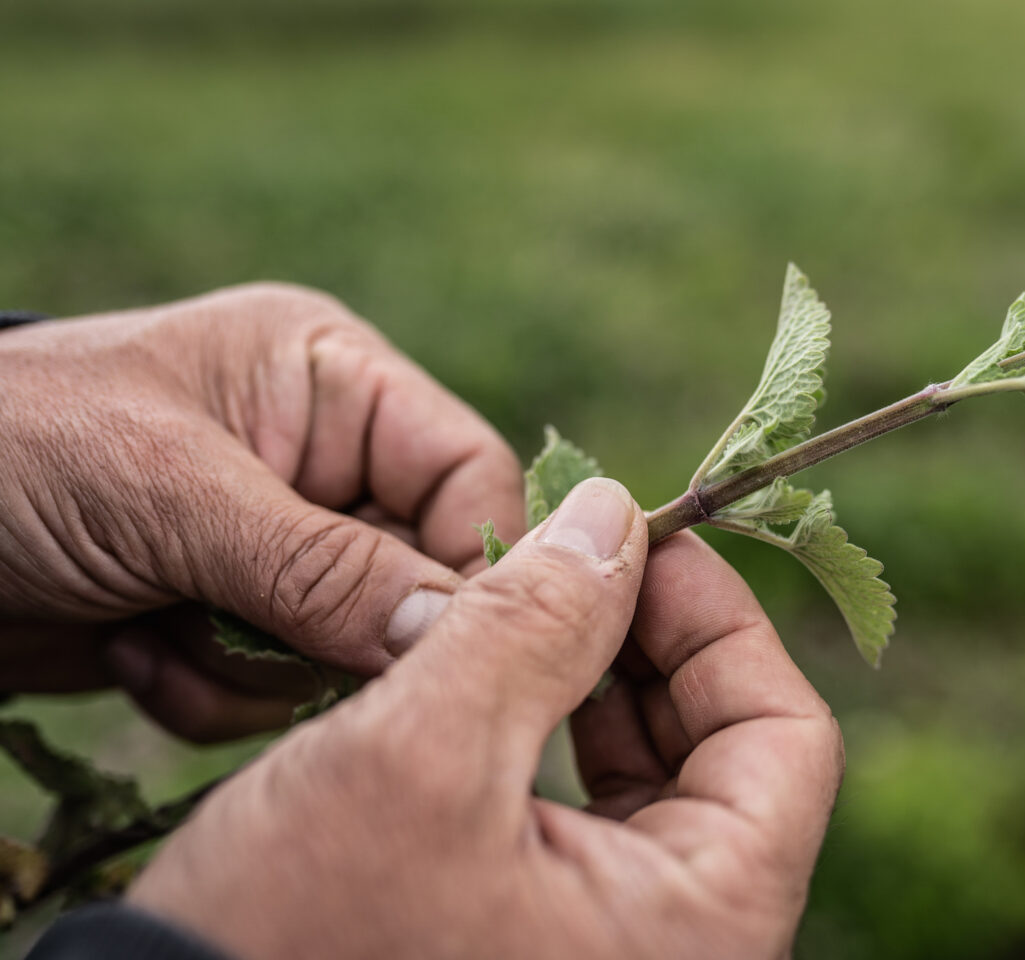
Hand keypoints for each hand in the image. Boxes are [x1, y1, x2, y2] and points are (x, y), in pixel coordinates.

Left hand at [0, 284, 524, 739]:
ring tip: (159, 631)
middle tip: (260, 647)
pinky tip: (131, 652)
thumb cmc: (10, 450)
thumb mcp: (170, 492)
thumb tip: (457, 634)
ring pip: (349, 644)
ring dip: (256, 667)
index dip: (467, 560)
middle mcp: (317, 459)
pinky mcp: (223, 613)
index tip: (437, 644)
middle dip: (337, 629)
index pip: (465, 473)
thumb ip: (322, 565)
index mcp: (328, 379)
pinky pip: (276, 684)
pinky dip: (210, 692)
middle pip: (416, 573)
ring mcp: (271, 542)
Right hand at [127, 478, 843, 958]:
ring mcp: (616, 947)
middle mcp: (682, 945)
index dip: (722, 619)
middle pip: (727, 750)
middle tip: (577, 551)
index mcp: (703, 922)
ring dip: (599, 673)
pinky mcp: (546, 941)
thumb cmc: (297, 933)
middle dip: (652, 637)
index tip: (642, 539)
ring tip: (529, 597)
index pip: (789, 737)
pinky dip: (556, 730)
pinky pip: (592, 815)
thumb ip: (534, 620)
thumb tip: (615, 515)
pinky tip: (499, 672)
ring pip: (656, 776)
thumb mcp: (421, 752)